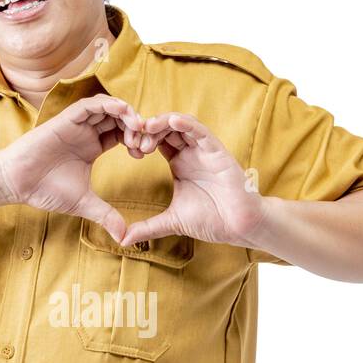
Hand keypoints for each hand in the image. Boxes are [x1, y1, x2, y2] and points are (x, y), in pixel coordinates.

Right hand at [0, 94, 142, 242]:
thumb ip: (106, 215)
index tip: (142, 153)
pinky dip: (107, 104)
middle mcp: (86, 132)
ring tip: (138, 125)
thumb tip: (124, 237)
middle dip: (135, 125)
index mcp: (92, 147)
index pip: (121, 134)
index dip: (135, 138)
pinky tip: (121, 110)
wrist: (18, 183)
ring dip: (125, 112)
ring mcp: (76, 124)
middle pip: (118, 118)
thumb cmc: (46, 190)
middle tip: (144, 140)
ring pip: (106, 107)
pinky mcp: (65, 119)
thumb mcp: (84, 204)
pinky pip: (89, 105)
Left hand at [119, 113, 266, 246]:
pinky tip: (173, 121)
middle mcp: (191, 153)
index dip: (141, 140)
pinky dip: (187, 124)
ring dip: (163, 122)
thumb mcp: (171, 222)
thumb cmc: (212, 220)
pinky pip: (201, 131)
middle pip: (166, 129)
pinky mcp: (217, 152)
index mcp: (179, 163)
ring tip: (148, 127)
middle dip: (149, 130)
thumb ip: (147, 227)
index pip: (157, 141)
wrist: (239, 226)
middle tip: (136, 141)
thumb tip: (123, 240)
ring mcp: (204, 150)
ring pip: (182, 125)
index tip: (130, 150)